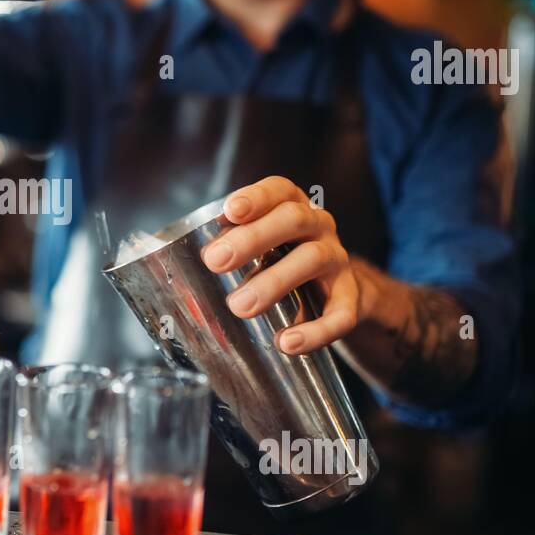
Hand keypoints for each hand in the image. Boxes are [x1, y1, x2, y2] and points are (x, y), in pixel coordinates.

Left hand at [200, 176, 359, 354]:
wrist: (341, 291)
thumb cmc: (284, 260)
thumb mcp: (260, 245)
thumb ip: (230, 246)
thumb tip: (183, 268)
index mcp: (292, 207)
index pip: (278, 190)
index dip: (256, 198)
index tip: (230, 211)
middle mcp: (319, 226)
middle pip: (292, 220)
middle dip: (252, 239)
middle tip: (215, 261)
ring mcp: (337, 260)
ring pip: (312, 261)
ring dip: (273, 282)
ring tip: (239, 306)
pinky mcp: (350, 297)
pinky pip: (340, 314)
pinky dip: (314, 331)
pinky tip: (287, 343)